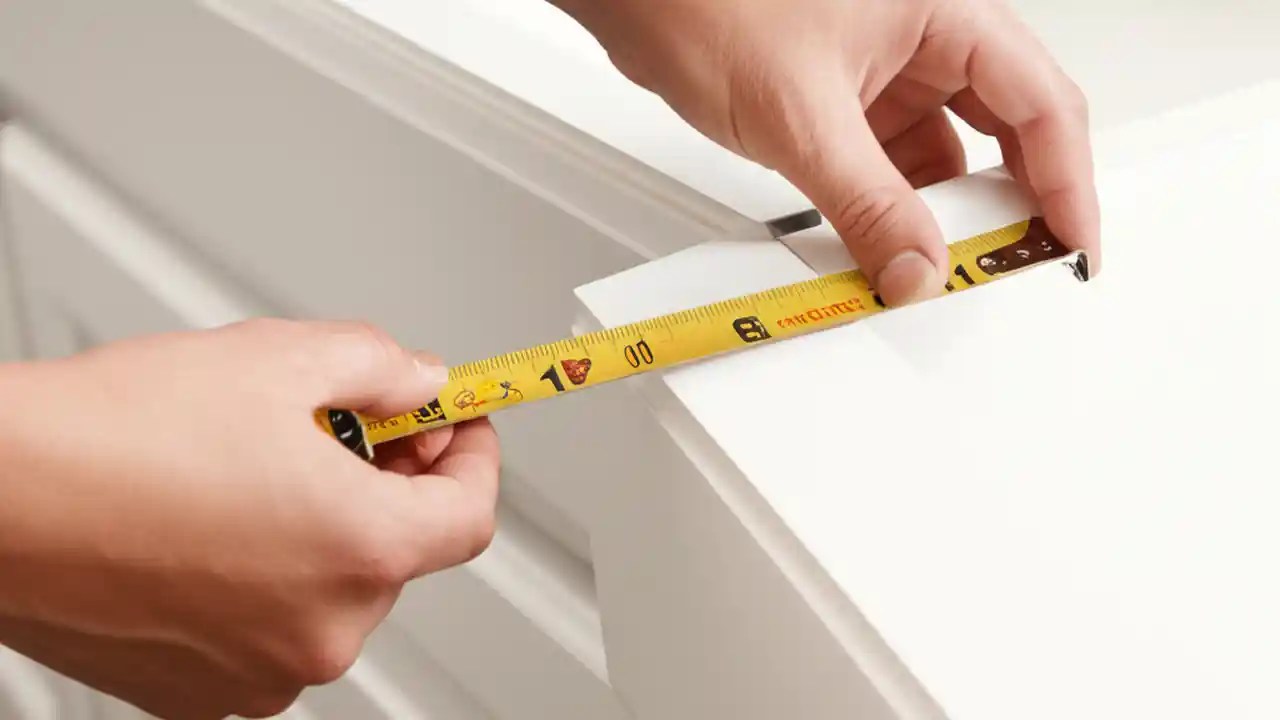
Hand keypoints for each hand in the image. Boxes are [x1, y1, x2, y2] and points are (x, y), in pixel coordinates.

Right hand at [0, 320, 499, 718]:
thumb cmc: (112, 435)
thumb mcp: (281, 358)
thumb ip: (381, 368)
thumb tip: (419, 383)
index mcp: (361, 550)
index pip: (472, 514)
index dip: (471, 458)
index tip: (455, 428)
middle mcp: (323, 630)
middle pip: (399, 550)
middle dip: (386, 483)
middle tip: (346, 427)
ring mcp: (260, 674)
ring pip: (331, 589)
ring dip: (320, 529)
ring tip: (254, 471)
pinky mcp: (201, 693)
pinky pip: (270, 628)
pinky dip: (265, 577)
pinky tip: (213, 523)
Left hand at [554, 0, 1100, 304]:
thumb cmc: (708, 2)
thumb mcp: (802, 117)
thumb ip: (868, 203)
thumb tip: (917, 269)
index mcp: (946, 11)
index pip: (1041, 103)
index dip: (1068, 182)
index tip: (1072, 245)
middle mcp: (927, 38)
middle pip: (1009, 129)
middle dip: (1014, 202)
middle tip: (1017, 266)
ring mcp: (888, 70)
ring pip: (949, 152)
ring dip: (947, 213)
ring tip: (946, 268)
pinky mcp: (848, 100)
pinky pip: (896, 162)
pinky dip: (897, 208)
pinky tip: (894, 247)